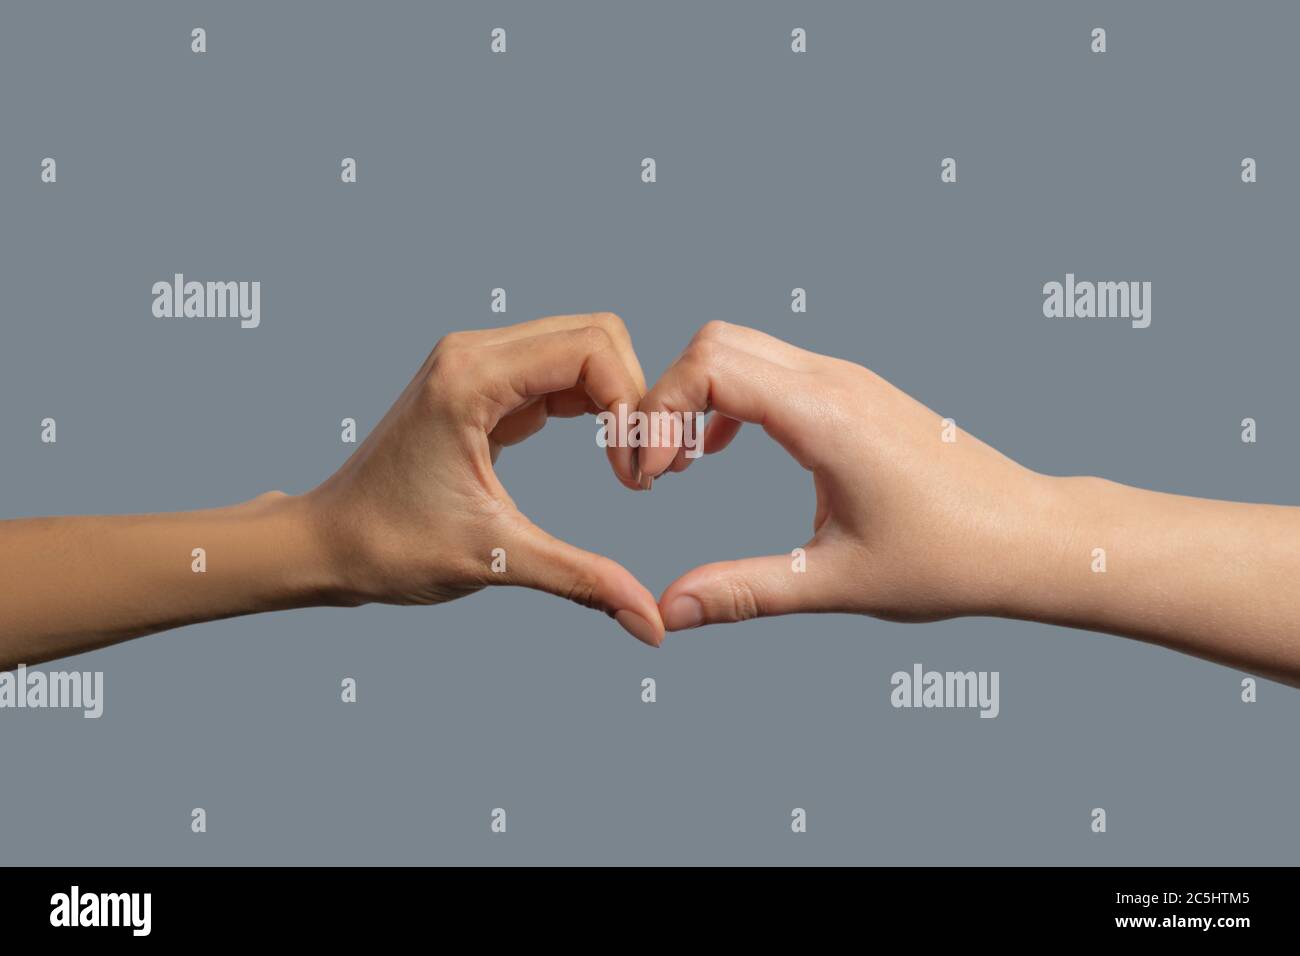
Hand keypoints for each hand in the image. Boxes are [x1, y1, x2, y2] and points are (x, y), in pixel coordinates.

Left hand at [306, 313, 665, 646]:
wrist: (327, 545)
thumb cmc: (390, 547)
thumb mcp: (496, 558)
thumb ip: (581, 579)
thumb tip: (652, 624)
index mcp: (471, 377)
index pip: (591, 350)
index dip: (631, 407)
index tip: (635, 476)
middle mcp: (474, 354)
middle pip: (596, 335)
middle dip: (633, 397)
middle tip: (643, 469)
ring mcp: (478, 367)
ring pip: (583, 350)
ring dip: (617, 401)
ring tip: (629, 466)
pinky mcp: (484, 389)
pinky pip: (559, 375)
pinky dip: (594, 407)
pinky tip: (605, 456)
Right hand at [637, 321, 1059, 630]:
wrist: (1030, 536)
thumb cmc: (950, 560)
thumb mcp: (836, 582)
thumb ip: (744, 592)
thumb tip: (669, 610)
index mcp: (826, 416)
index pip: (709, 365)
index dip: (659, 412)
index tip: (650, 479)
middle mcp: (834, 381)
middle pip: (715, 343)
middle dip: (667, 399)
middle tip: (656, 472)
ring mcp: (848, 380)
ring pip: (743, 348)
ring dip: (697, 396)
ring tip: (684, 466)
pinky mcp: (855, 393)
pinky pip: (772, 368)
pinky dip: (729, 397)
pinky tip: (723, 452)